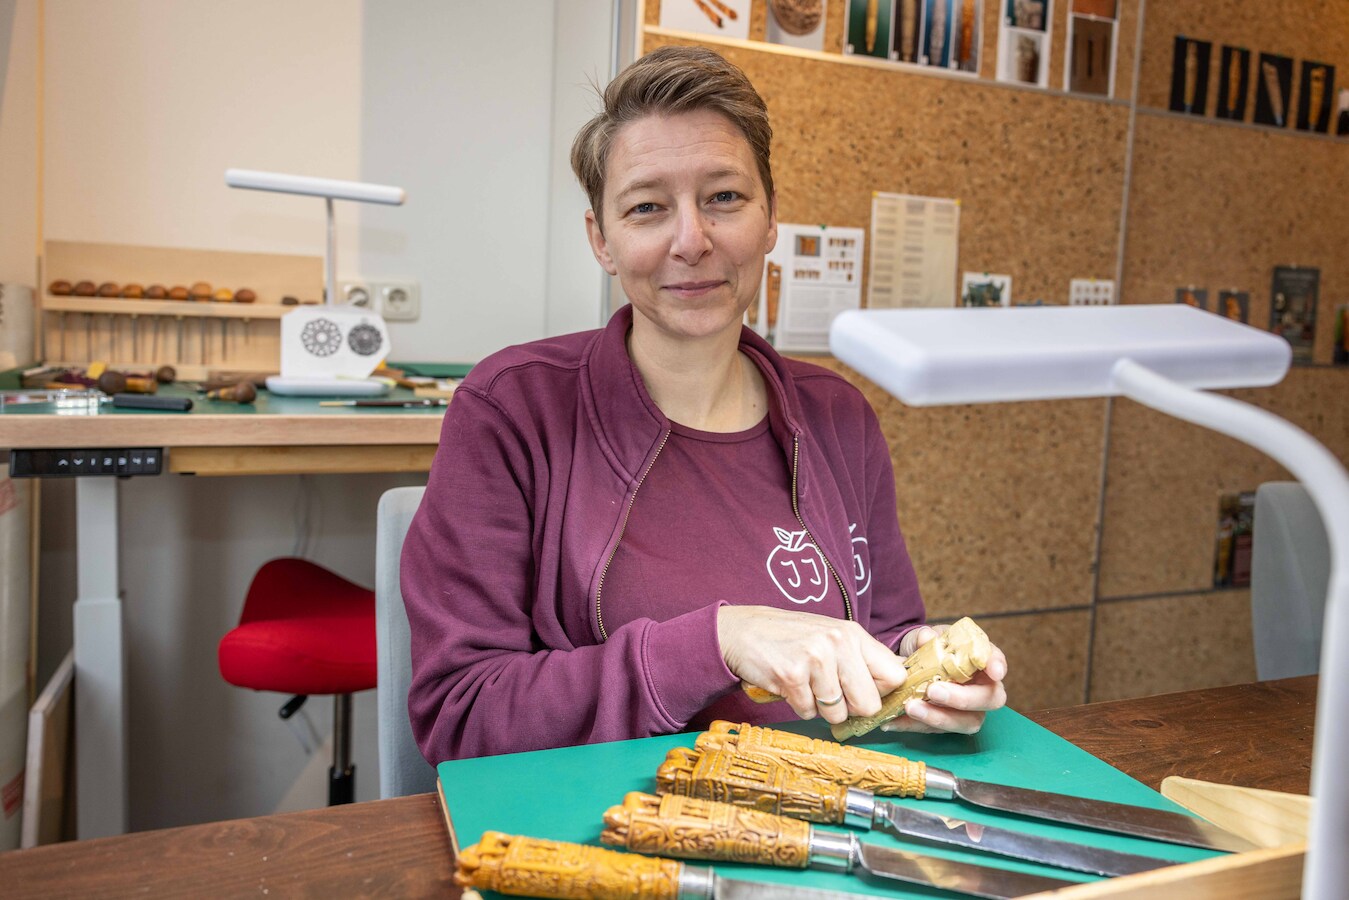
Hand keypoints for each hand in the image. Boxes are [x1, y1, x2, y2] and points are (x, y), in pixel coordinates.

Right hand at [718, 606, 906, 725]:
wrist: (741, 631)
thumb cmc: (790, 638)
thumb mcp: (831, 637)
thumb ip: (859, 660)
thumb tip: (892, 689)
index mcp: (853, 634)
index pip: (895, 675)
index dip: (881, 692)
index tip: (863, 693)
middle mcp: (839, 642)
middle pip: (869, 704)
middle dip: (850, 708)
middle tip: (830, 695)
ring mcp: (816, 658)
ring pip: (837, 713)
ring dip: (820, 708)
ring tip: (805, 684)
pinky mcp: (792, 675)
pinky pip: (808, 712)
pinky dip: (798, 706)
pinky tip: (789, 685)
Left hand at [881, 624, 1007, 735]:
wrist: (906, 663)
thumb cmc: (925, 649)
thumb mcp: (922, 637)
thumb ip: (925, 637)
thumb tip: (926, 638)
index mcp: (979, 660)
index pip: (996, 660)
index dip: (997, 666)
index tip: (994, 671)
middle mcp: (981, 687)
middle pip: (989, 699)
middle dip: (962, 699)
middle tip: (934, 692)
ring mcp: (968, 710)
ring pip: (966, 722)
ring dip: (938, 718)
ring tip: (911, 707)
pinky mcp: (947, 724)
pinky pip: (936, 730)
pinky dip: (914, 726)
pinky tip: (893, 721)